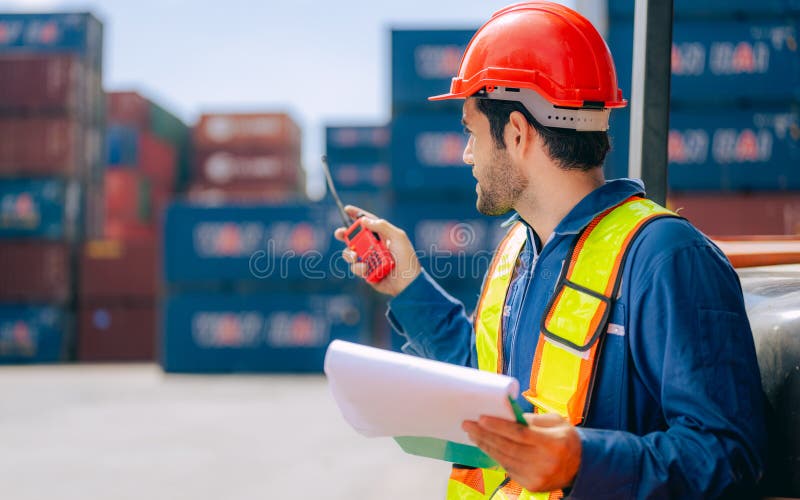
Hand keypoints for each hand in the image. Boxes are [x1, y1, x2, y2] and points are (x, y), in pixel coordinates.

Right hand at [334, 205, 420, 296]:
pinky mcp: (367, 272)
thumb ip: (382, 226)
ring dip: (349, 253)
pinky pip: (355, 267)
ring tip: (354, 256)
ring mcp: (369, 259)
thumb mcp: (398, 237)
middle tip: (339, 233)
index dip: (357, 215)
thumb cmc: (407, 259)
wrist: (407, 283)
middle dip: (345, 234)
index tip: (346, 209)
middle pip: (355, 237)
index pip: (368, 222)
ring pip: (351, 253)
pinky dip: (358, 267)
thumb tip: (364, 220)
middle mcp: (374, 246)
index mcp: (383, 236)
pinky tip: (366, 269)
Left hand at [462, 413, 581, 491]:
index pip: (519, 434)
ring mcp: (537, 476)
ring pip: (504, 459)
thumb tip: (505, 415)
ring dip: (486, 446)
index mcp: (553, 443)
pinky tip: (486, 446)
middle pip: (508, 447)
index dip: (498, 426)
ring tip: (473, 434)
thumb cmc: (564, 438)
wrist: (580, 465)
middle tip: (468, 424)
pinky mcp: (531, 485)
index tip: (481, 418)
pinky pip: (508, 468)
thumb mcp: (555, 422)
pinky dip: (495, 456)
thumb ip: (531, 419)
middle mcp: (545, 462)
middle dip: (485, 435)